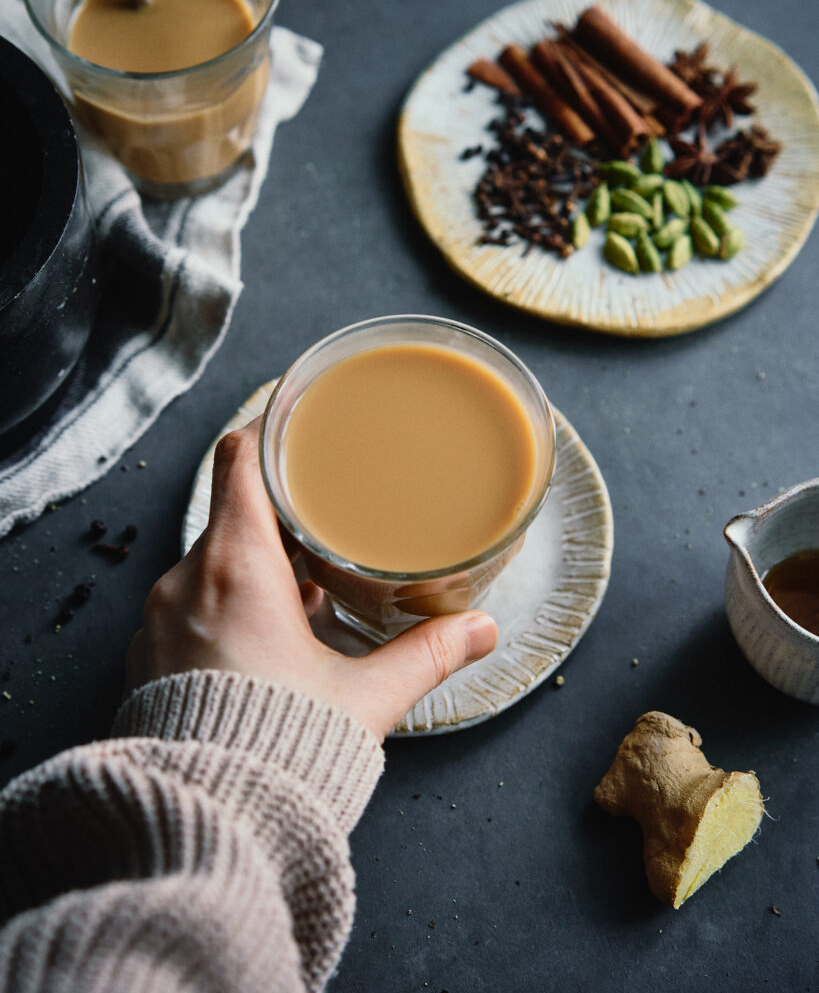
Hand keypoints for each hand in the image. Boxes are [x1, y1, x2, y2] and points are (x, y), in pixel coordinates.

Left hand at [126, 418, 497, 740]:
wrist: (206, 824)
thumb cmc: (281, 750)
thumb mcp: (368, 696)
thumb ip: (429, 653)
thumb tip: (484, 629)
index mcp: (235, 568)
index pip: (238, 461)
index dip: (269, 436)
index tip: (298, 431)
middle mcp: (182, 584)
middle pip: (229, 516)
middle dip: (278, 519)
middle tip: (326, 522)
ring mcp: (155, 624)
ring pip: (208, 567)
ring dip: (253, 571)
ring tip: (304, 590)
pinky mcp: (146, 663)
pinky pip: (186, 611)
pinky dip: (224, 610)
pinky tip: (265, 643)